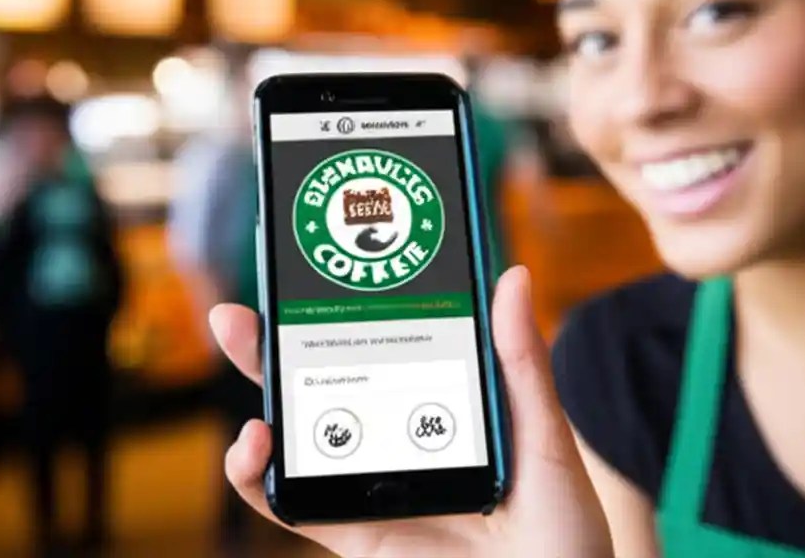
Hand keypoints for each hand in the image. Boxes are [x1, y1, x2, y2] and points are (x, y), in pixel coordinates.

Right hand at [209, 266, 612, 557]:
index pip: (383, 347)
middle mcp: (399, 439)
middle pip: (323, 382)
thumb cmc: (565, 531)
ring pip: (298, 435)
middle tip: (238, 315)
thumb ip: (520, 365)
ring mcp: (372, 485)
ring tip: (251, 363)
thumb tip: (511, 276)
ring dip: (260, 399)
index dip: (343, 313)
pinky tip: (256, 447)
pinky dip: (257, 477)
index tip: (314, 272)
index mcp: (441, 405)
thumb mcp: (546, 439)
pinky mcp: (354, 533)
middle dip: (274, 345)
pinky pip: (291, 503)